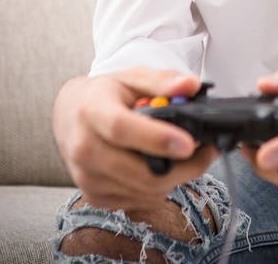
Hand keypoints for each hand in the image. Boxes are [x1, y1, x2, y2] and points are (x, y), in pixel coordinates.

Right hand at [52, 67, 218, 208]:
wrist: (69, 115)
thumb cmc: (104, 94)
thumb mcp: (131, 77)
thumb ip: (162, 80)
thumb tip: (191, 86)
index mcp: (92, 111)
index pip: (123, 129)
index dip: (156, 139)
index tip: (189, 143)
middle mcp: (84, 148)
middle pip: (138, 171)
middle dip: (182, 166)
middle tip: (208, 151)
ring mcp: (87, 177)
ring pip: (143, 190)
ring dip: (174, 177)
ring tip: (188, 156)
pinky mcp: (93, 197)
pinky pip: (137, 200)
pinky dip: (157, 187)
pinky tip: (162, 166)